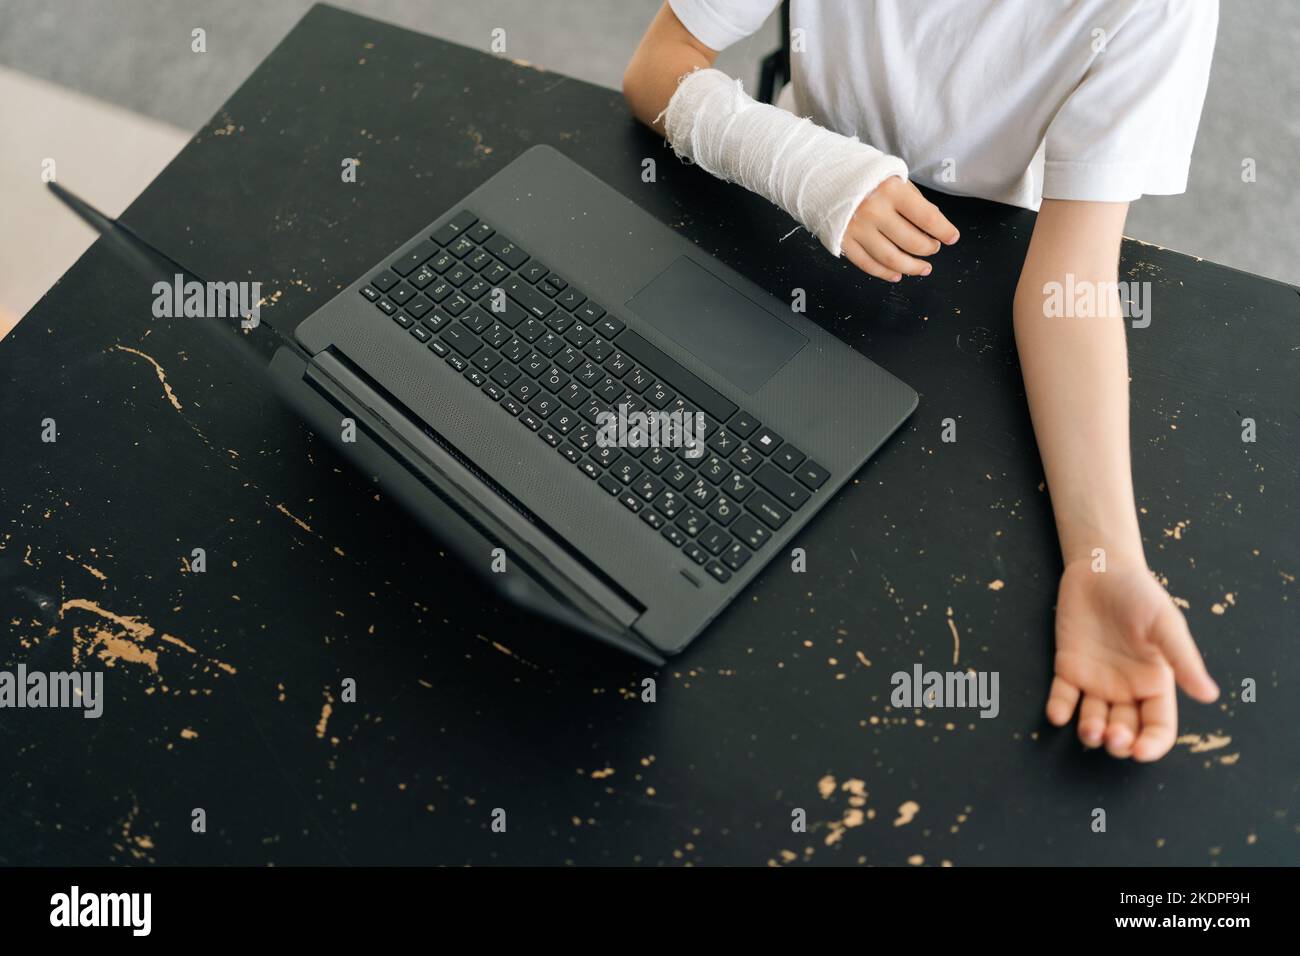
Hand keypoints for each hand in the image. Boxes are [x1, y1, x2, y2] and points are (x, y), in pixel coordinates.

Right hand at [841, 176, 958, 281]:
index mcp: (891, 191)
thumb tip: (932, 227)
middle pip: (911, 242)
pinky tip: (897, 274)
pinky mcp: (843, 241)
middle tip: (934, 249)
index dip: (944, 231)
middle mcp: (874, 211)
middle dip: (928, 248)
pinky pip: (867, 264)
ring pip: (890, 258)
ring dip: (911, 267)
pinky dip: (884, 273)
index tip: (952, 237)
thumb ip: (913, 201)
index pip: (927, 217)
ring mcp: (857, 228)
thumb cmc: (866, 178)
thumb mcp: (894, 178)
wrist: (824, 177)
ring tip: (923, 268)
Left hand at [1046, 558, 1218, 760]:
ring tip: (1090, 730)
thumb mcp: (1166, 625)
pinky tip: (1058, 714)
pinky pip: (1063, 696)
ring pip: (1093, 719)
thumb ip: (1183, 660)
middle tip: (1113, 738)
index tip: (1140, 751)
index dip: (1152, 745)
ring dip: (1090, 732)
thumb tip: (1209, 696)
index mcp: (1156, 683)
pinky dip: (1059, 709)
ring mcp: (1096, 680)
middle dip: (1120, 742)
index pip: (1158, 727)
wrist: (1100, 569)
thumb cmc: (1139, 595)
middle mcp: (1126, 688)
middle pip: (1125, 731)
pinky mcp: (1069, 668)